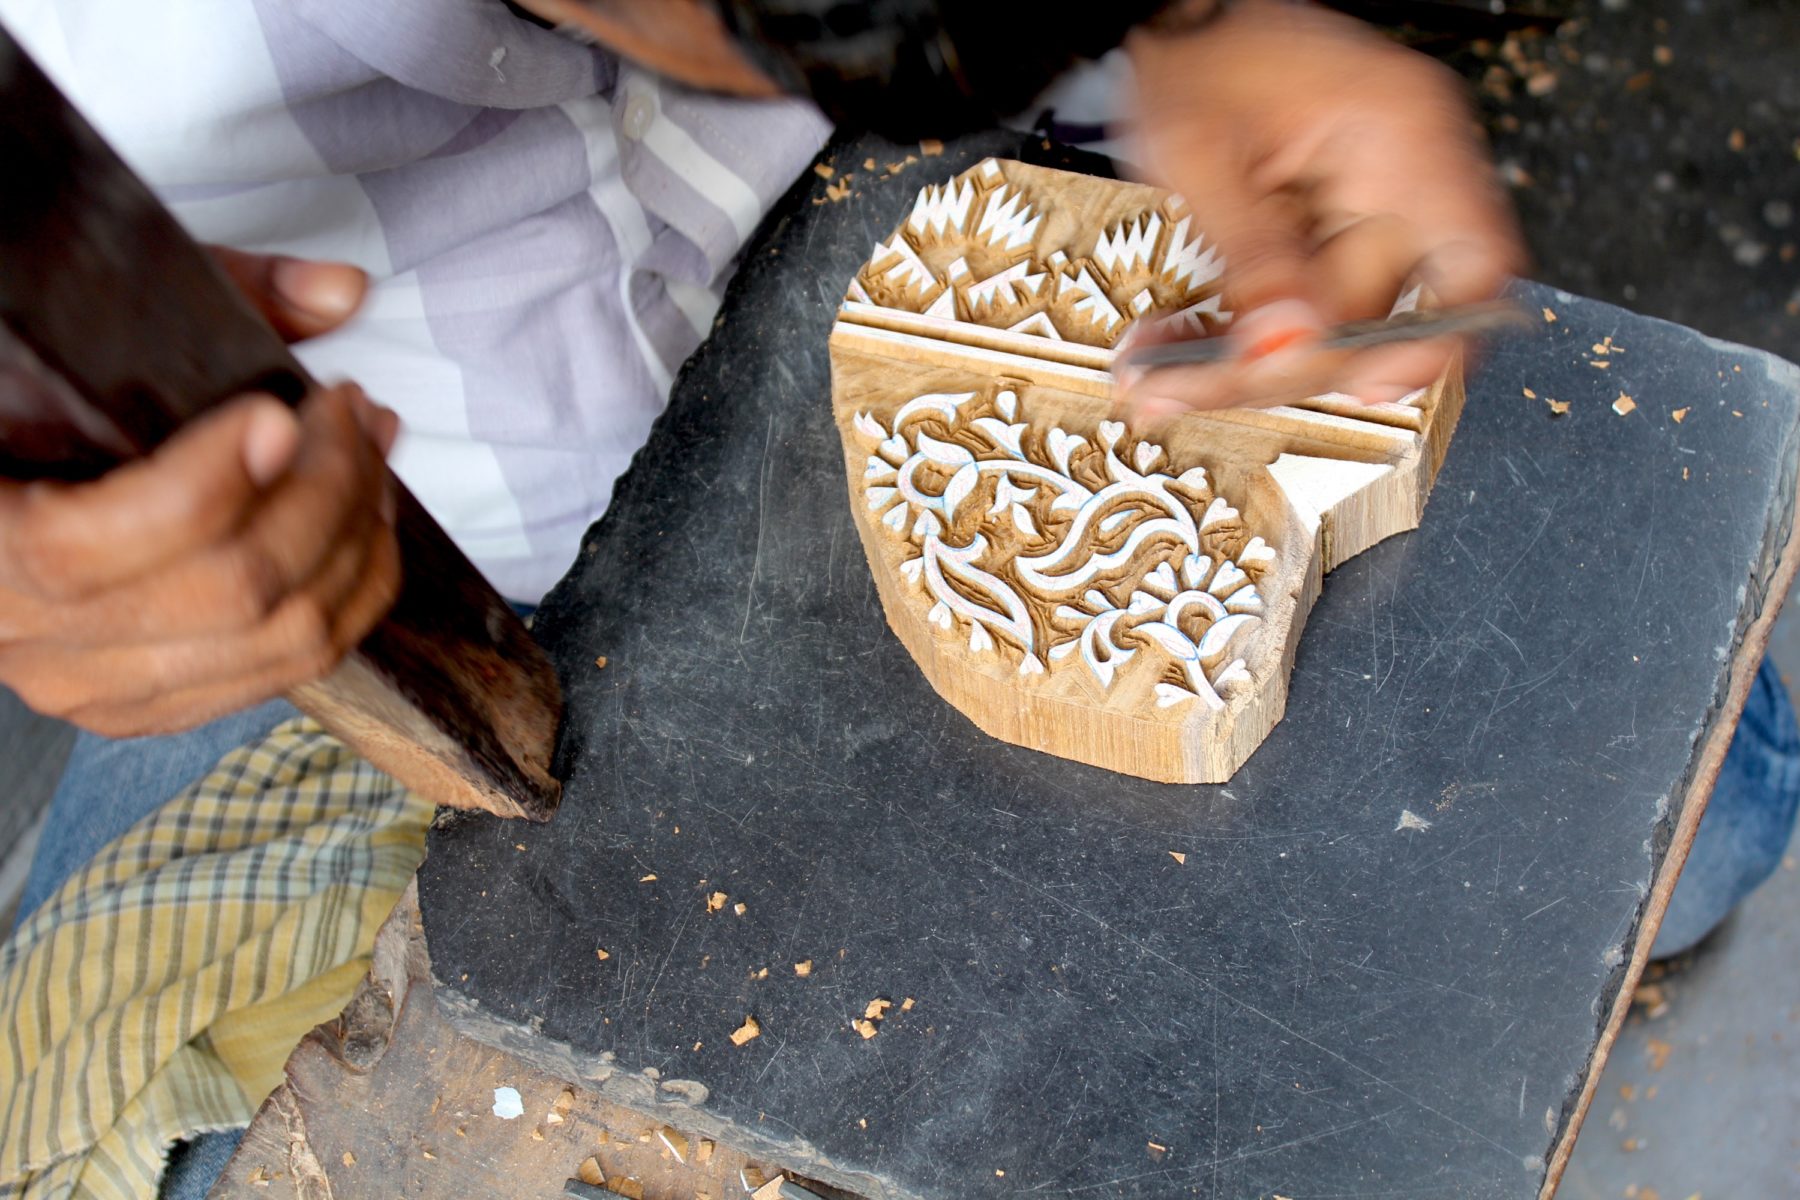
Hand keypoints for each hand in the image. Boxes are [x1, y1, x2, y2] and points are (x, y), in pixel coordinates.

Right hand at [0, 251, 402, 735]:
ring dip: (360, 537)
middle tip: (349, 410)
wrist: (4, 493)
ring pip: (282, 639)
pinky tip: (363, 516)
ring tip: (370, 450)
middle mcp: (29, 637)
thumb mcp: (86, 329)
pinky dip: (354, 590)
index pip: (90, 547)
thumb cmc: (34, 397)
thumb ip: (216, 293)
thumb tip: (340, 292)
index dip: (210, 482)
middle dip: (327, 492)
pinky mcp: (159, 704)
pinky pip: (294, 668)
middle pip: (228, 592)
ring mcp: (100, 686)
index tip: (278, 411)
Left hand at [1120, 0, 1525, 417]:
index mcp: (1402, 136)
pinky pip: (1292, 303)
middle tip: (1189, 387)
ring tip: (1156, 373)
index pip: (1475, 262)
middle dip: (1280, 364)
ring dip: (1241, 359)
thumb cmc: (1193, 49)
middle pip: (1376, 315)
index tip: (1367, 383)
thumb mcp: (1203, 154)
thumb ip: (1251, 257)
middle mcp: (1398, 173)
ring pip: (1322, 323)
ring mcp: (1359, 203)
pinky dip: (1235, 332)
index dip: (1439, 339)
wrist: (1167, 17)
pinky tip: (1172, 350)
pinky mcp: (1317, 227)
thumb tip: (1289, 345)